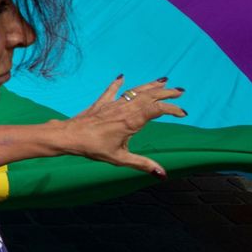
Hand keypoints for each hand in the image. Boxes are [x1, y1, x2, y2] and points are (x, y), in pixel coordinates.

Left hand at [60, 76, 184, 176]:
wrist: (68, 136)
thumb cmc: (92, 148)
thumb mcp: (120, 159)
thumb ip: (142, 164)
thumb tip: (162, 174)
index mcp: (131, 121)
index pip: (157, 110)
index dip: (171, 109)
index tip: (183, 113)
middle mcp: (123, 109)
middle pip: (149, 96)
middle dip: (165, 93)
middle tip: (180, 91)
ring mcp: (112, 105)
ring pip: (134, 91)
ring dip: (149, 85)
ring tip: (163, 80)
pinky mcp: (100, 104)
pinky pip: (110, 91)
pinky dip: (116, 84)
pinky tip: (121, 76)